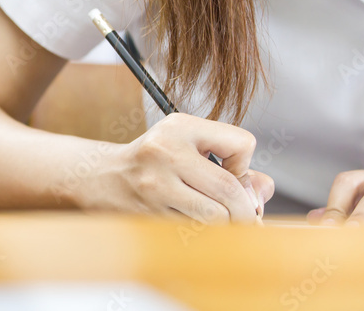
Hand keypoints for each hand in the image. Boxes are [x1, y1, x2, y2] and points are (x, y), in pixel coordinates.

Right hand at [79, 113, 273, 223]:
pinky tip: (197, 229)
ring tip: (224, 224)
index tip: (232, 172)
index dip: (245, 165)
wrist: (100, 177)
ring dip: (227, 226)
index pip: (241, 144)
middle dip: (246, 211)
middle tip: (248, 219)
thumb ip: (231, 162)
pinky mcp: (147, 214)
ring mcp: (154, 186)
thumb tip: (264, 190)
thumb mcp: (189, 145)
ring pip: (214, 217)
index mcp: (180, 127)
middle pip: (229, 189)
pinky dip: (205, 236)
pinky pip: (193, 232)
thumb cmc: (152, 161)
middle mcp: (165, 152)